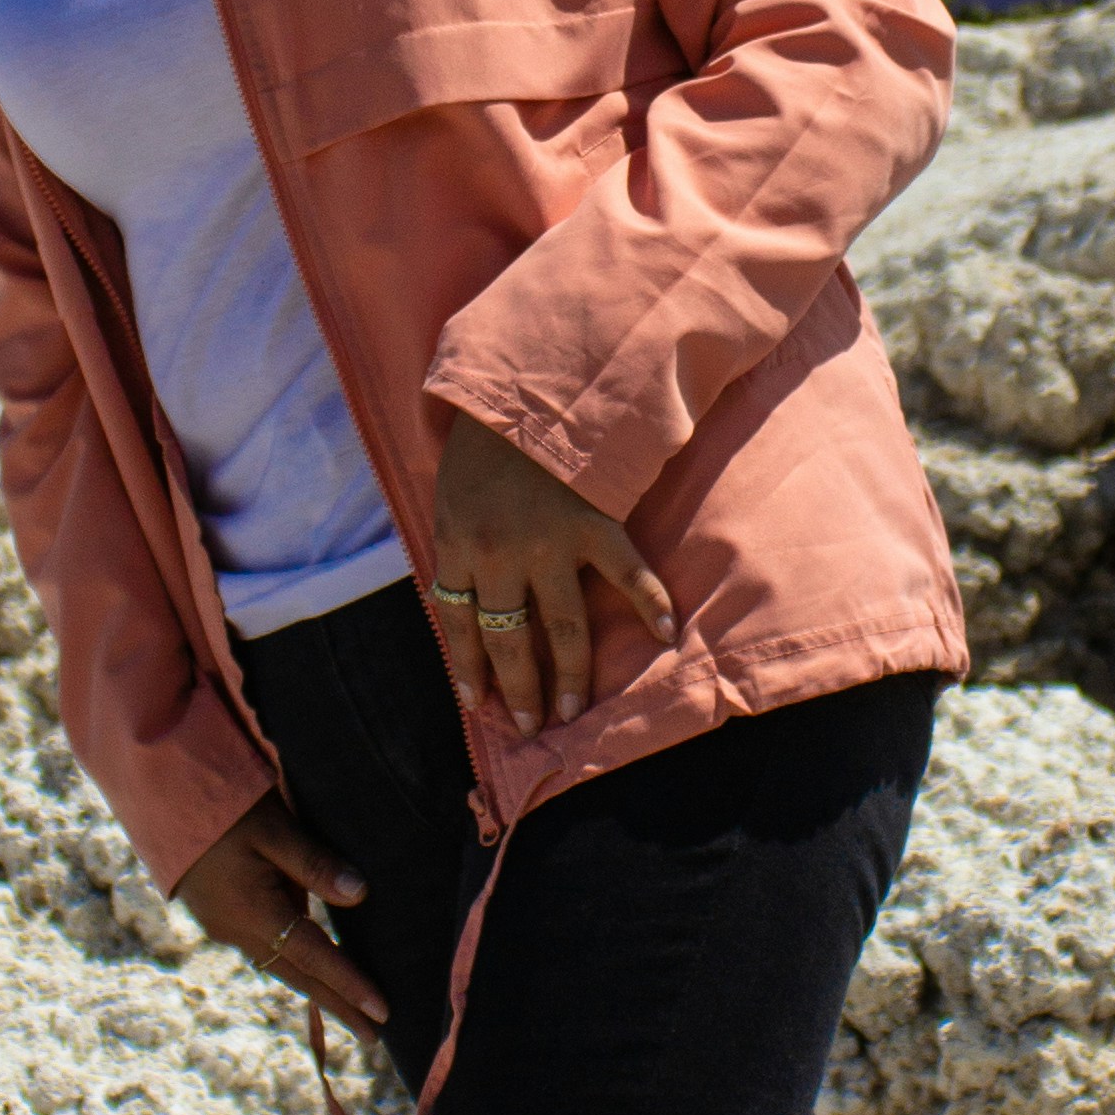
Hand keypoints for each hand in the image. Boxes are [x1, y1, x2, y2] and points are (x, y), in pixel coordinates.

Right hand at [173, 793, 388, 1035]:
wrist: (159, 802)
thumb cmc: (222, 807)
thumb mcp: (274, 826)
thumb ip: (315, 864)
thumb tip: (359, 896)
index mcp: (254, 912)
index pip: (314, 958)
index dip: (350, 986)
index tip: (382, 1013)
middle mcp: (238, 930)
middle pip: (298, 976)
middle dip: (338, 1005)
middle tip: (374, 1035)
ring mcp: (225, 926)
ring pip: (281, 966)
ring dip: (317, 988)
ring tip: (350, 1008)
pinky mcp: (220, 916)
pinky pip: (266, 950)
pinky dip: (295, 965)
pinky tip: (310, 967)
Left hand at [426, 413, 675, 735]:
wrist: (521, 388)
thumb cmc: (479, 443)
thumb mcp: (447, 495)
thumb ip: (456, 546)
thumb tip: (457, 599)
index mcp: (457, 545)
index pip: (458, 625)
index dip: (469, 669)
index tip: (480, 705)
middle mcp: (501, 555)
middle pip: (509, 641)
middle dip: (520, 690)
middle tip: (530, 727)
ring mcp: (551, 543)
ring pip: (564, 627)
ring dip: (569, 676)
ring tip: (573, 711)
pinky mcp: (594, 524)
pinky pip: (626, 573)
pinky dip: (650, 602)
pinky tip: (667, 634)